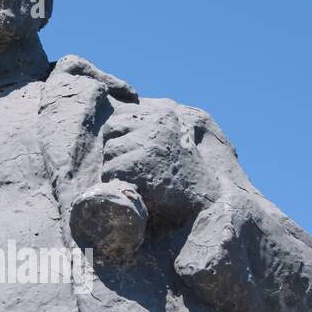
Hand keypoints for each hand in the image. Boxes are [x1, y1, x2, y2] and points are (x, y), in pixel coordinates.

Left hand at [101, 107, 219, 224]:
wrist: (202, 197)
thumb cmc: (184, 170)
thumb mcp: (173, 136)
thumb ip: (150, 124)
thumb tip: (119, 114)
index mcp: (163, 115)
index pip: (122, 114)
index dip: (121, 132)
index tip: (132, 147)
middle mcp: (155, 125)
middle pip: (111, 130)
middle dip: (116, 147)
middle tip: (134, 164)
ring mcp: (146, 145)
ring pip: (109, 152)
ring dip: (116, 166)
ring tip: (138, 175)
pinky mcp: (137, 166)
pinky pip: (110, 171)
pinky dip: (117, 181)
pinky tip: (136, 185)